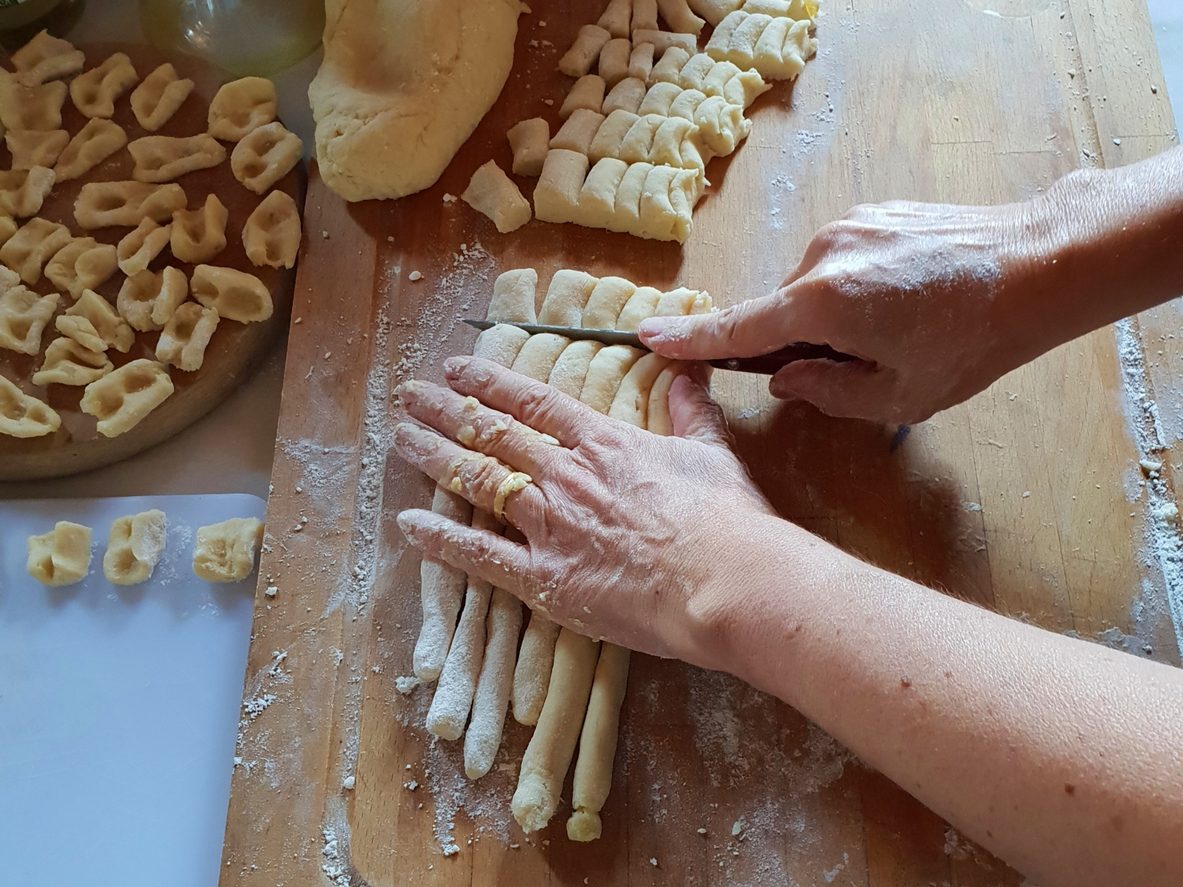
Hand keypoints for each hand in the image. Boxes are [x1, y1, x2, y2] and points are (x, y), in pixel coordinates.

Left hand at [391, 357, 781, 666]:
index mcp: (605, 445)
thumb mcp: (713, 452)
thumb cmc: (726, 519)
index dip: (491, 384)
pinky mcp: (545, 576)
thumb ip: (692, 412)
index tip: (457, 369)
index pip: (535, 403)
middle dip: (446, 411)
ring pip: (478, 481)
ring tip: (399, 438)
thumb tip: (688, 373)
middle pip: (493, 435)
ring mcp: (550, 525)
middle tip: (408, 395)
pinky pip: (481, 555)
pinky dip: (441, 540)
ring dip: (434, 457)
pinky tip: (408, 525)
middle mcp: (567, 476)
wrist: (726, 580)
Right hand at [637, 197, 1061, 422]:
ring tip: (903, 330)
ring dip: (836, 316)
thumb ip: (827, 393)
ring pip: (814, 286)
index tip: (647, 338)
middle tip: (865, 366)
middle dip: (805, 343)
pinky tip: (911, 300)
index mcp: (822, 304)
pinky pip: (841, 261)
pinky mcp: (872, 212)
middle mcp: (821, 255)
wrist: (1040, 262)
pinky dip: (858, 288)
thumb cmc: (973, 338)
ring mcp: (848, 226)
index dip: (689, 339)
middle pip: (782, 311)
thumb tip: (785, 380)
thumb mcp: (900, 395)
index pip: (737, 328)